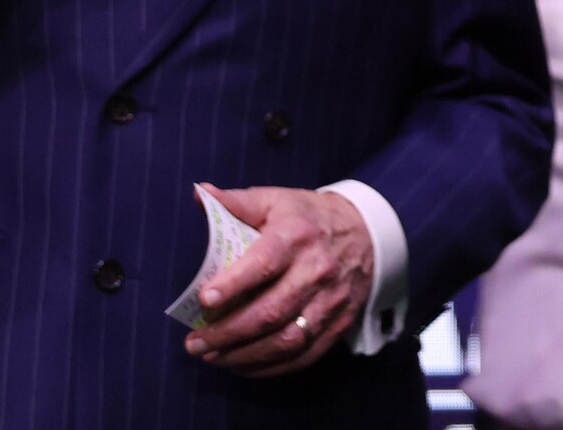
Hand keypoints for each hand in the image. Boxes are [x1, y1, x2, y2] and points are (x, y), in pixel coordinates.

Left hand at [183, 186, 375, 376]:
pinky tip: (242, 365)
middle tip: (194, 343)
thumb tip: (198, 193)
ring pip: (286, 340)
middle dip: (227, 332)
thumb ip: (236, 202)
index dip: (234, 284)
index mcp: (298, 235)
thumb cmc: (308, 218)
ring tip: (212, 357)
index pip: (265, 263)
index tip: (205, 300)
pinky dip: (269, 368)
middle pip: (271, 311)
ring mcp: (331, 301)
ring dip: (244, 355)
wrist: (368, 232)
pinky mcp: (339, 323)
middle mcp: (317, 270)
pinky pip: (303, 356)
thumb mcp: (276, 201)